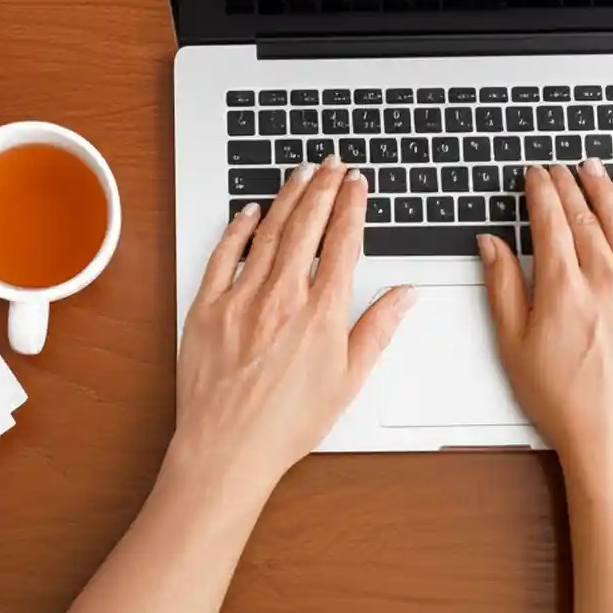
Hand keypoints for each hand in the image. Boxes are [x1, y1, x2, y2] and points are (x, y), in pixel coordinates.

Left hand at [172, 155, 415, 489]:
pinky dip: (238, 229)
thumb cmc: (286, 424)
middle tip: (333, 164)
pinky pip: (223, 256)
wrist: (228, 448)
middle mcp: (282, 297)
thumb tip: (405, 294)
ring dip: (286, 198)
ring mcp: (241, 299)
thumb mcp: (348, 380)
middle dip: (323, 188)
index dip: (352, 207)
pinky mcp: (207, 308)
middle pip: (306, 226)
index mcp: (321, 314)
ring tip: (301, 174)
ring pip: (267, 232)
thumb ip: (377, 330)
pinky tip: (249, 212)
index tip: (358, 184)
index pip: (343, 243)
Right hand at [478, 161, 612, 492]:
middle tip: (555, 167)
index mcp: (562, 288)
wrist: (612, 433)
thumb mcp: (513, 343)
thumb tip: (490, 244)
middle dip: (565, 185)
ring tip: (591, 167)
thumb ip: (502, 287)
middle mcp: (602, 279)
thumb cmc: (560, 397)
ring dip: (603, 189)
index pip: (549, 222)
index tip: (532, 175)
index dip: (538, 192)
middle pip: (582, 216)